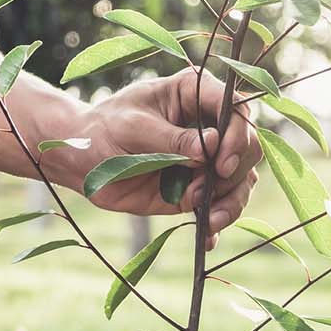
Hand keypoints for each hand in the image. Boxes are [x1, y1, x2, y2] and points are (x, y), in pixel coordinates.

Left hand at [73, 68, 260, 246]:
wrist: (83, 162)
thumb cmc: (104, 129)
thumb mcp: (133, 128)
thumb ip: (172, 139)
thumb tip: (210, 146)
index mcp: (195, 94)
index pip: (235, 109)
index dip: (237, 136)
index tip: (221, 163)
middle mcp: (209, 125)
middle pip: (248, 147)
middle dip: (234, 172)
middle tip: (208, 189)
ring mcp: (206, 160)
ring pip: (241, 179)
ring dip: (231, 202)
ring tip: (211, 220)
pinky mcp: (198, 188)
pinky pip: (221, 205)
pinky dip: (218, 222)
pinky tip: (208, 236)